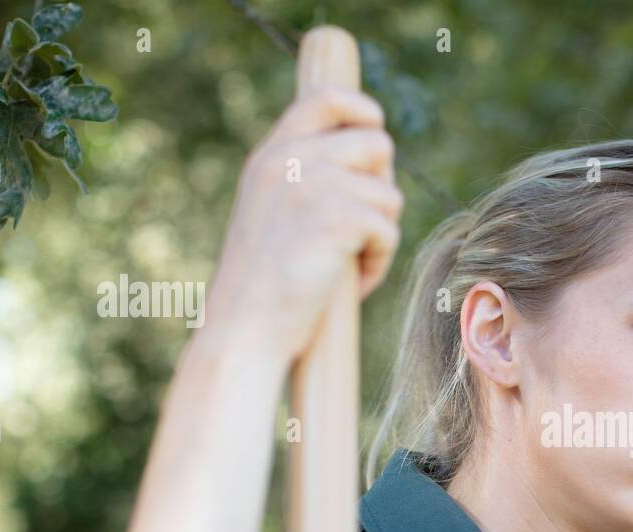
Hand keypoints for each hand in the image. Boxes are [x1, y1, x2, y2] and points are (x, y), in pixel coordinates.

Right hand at [200, 86, 403, 368]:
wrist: (243, 329)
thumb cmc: (261, 286)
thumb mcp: (270, 212)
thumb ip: (305, 176)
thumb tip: (372, 154)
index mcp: (270, 154)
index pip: (329, 100)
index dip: (365, 111)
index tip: (376, 133)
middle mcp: (289, 160)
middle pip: (377, 144)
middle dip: (381, 188)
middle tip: (360, 229)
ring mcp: (313, 186)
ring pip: (389, 194)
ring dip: (379, 236)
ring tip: (347, 265)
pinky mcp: (337, 219)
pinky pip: (388, 231)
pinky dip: (378, 264)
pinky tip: (352, 283)